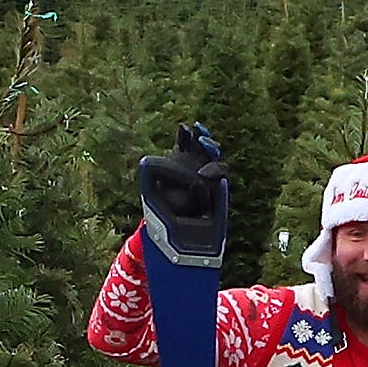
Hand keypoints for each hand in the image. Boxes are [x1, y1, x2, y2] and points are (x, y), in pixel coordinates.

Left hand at [137, 121, 228, 253]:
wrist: (176, 237)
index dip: (186, 135)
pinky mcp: (218, 193)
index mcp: (179, 163)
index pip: (185, 143)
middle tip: (200, 136)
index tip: (182, 128)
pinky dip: (214, 174)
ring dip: (212, 153)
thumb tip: (146, 161)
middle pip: (205, 147)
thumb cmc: (162, 215)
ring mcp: (209, 180)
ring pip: (217, 160)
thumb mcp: (152, 194)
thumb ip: (149, 177)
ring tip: (203, 158)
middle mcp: (196, 168)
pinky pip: (221, 179)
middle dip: (204, 138)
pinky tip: (201, 177)